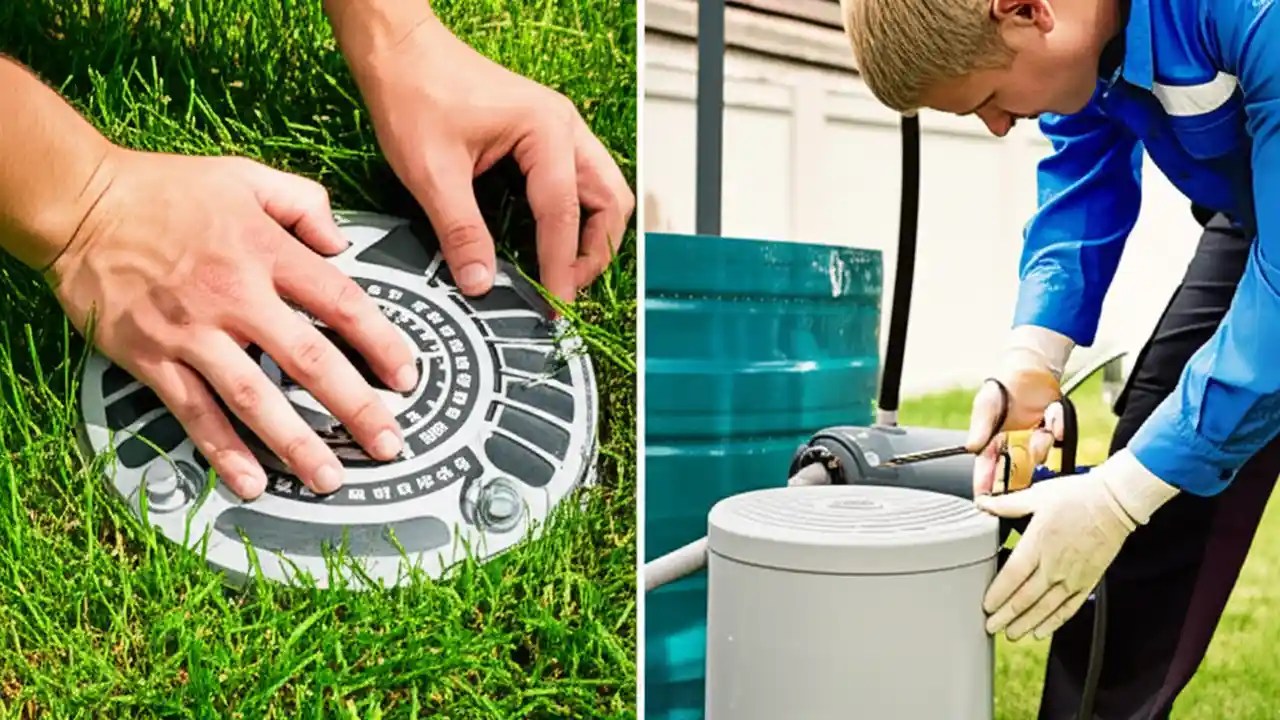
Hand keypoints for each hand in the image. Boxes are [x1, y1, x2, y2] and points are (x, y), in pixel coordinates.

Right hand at [48, 148, 417, 499]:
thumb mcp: (246, 176)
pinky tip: (251, 481)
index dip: (382, 343)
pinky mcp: (152, 359)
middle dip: (356, 407)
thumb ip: (304, 203)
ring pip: (255, 397)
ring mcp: (193, 333)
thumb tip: (343, 242)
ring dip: (297, 442)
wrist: (81, 204)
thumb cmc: (165, 190)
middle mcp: (236, 297)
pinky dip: (223, 451)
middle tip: (389, 443)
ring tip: (330, 477)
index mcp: (267, 252)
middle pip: (310, 360)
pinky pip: (195, 413)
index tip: (405, 376)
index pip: (342, 303)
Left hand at [341, 10, 634, 303]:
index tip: (555, 305)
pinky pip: (578, 182)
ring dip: (590, 234)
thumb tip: (480, 283)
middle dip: (594, 251)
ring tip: (563, 271)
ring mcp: (558, 129)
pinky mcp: (543, 136)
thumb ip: (461, 232)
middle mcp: (563, 127)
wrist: (398, 51)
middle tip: (565, 289)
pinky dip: (574, 216)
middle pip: (610, 201)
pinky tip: (548, 240)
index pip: (564, 213)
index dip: (562, 266)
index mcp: (545, 131)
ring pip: (602, 191)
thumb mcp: (432, 173)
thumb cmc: (414, 92)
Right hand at [969, 325, 1073, 494]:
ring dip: (1042, 445)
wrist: (1030, 368)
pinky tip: (1052, 415)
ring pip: (1039, 454)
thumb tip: (972, 447)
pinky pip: (1056, 436)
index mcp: (992, 441)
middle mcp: (1013, 444)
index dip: (985, 483)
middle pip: (1015, 469)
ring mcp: (1033, 439)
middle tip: (1024, 469)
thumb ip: (980, 426)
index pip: (986, 467)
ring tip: (1042, 429)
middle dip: (1021, 472)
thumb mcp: (986, 404)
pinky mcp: (1051, 430)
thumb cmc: (1001, 385)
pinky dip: (1056, 425)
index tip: (983, 499)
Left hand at [974, 449, 1178, 639]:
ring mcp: (1073, 576)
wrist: (1116, 503)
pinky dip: (1054, 622)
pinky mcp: (1088, 582)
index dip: (998, 594)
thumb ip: (1007, 504)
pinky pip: (1069, 608)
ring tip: (1011, 634)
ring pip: (1046, 608)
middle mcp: (1055, 564)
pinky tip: (1041, 630)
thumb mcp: (1038, 495)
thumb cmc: (1078, 497)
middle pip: (1026, 598)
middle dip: (1006, 616)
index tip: (986, 606)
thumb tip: (982, 503)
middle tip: (991, 626)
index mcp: (1038, 543)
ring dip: (1026, 623)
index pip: (1013, 576)